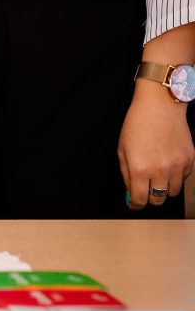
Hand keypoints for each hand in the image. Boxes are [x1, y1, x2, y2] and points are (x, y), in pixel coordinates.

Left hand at [118, 81, 194, 208]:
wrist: (160, 105)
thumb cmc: (138, 123)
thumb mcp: (123, 148)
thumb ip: (126, 173)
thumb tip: (131, 193)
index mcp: (140, 168)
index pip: (140, 200)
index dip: (135, 205)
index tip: (134, 204)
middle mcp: (161, 170)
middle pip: (157, 200)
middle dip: (149, 198)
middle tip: (145, 190)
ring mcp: (177, 166)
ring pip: (172, 192)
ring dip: (163, 188)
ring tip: (157, 175)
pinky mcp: (190, 161)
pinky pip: (183, 179)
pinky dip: (175, 177)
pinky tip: (168, 164)